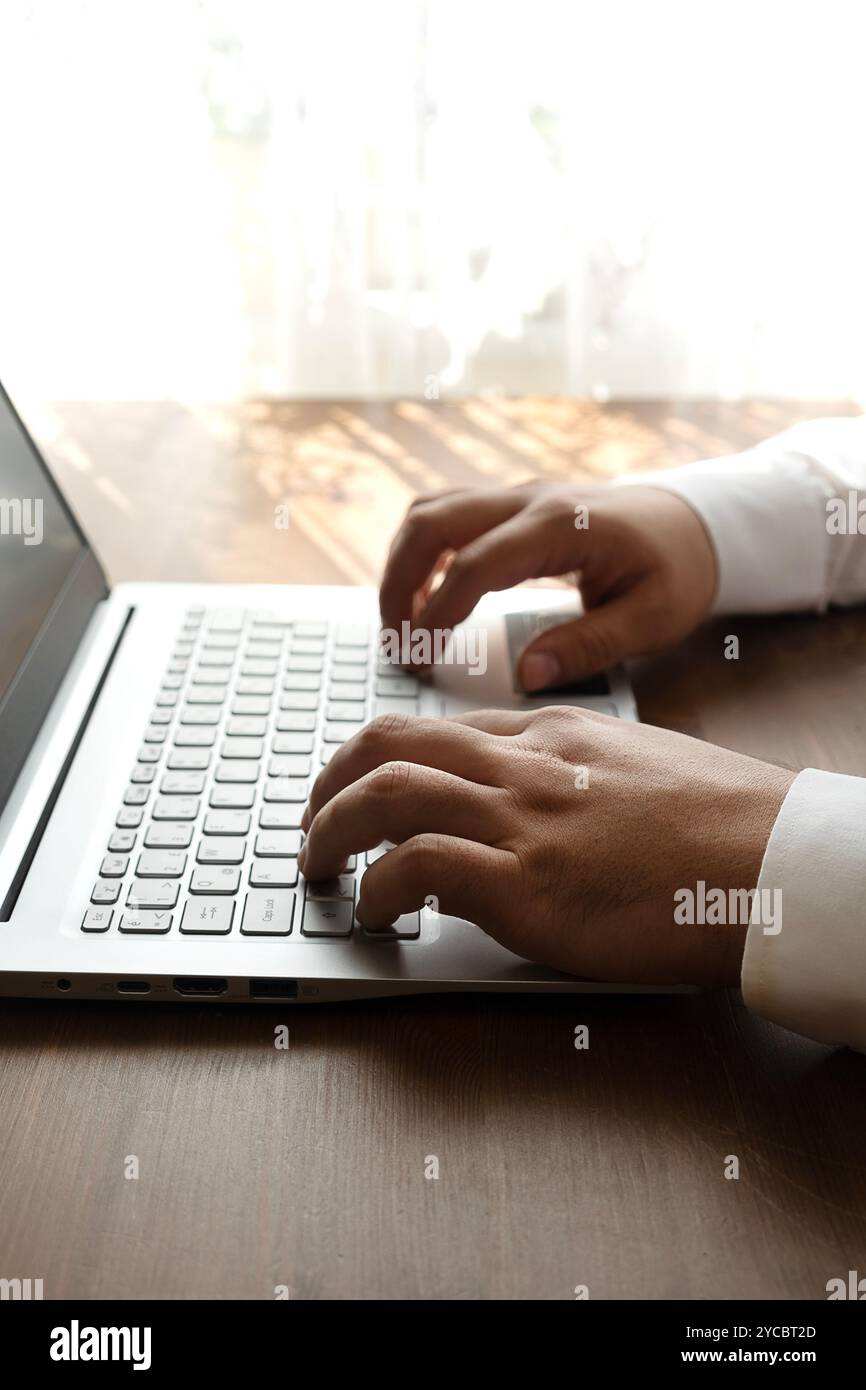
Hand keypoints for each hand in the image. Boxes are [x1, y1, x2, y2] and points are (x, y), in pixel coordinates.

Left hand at [299, 707, 793, 986]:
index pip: (439, 730)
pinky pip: (421, 867)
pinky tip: (377, 911)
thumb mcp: (640, 766)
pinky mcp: (531, 887)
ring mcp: (525, 822)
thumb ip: (576, 774)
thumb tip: (539, 803)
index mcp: (553, 735)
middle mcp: (526, 767)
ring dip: (329, 828)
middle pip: (390, 744)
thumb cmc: (724, 823)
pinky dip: (379, 888)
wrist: (775, 860)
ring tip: (315, 865)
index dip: (381, 759)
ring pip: (386, 793)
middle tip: (311, 821)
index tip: (358, 789)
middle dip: (329, 780)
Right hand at [379, 482, 717, 689]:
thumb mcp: (653, 619)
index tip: (421, 656)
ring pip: (430, 511)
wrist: (697, 522)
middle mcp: (529, 499)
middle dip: (399, 583)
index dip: (438, 611)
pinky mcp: (511, 504)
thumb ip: (590, 645)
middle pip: (432, 521)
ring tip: (405, 625)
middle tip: (398, 643)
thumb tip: (529, 673)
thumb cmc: (678, 570)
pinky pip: (446, 514)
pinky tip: (426, 598)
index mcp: (562, 525)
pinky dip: (422, 553)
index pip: (476, 564)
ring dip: (403, 564)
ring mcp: (516, 495)